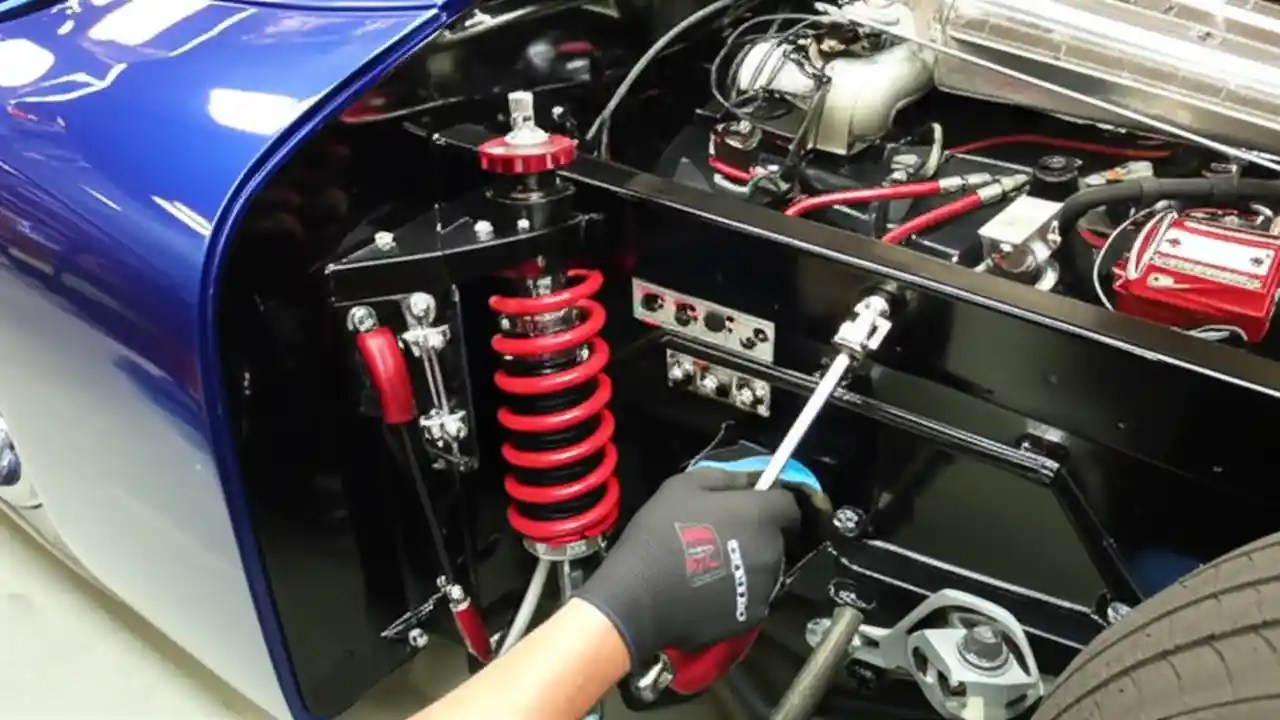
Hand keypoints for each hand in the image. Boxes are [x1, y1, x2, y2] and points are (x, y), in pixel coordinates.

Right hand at [576, 468, 800, 668]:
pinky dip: (740, 594)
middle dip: (758, 534)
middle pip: (777, 538)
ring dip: (750, 564)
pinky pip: (754, 597)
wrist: (640, 596)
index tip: (754, 505)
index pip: (789, 504)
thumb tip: (752, 478)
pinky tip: (711, 593)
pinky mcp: (753, 616)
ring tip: (714, 568)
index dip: (773, 502)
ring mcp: (765, 587)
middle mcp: (772, 550)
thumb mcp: (683, 486)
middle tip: (724, 537)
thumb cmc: (659, 533)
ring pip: (767, 569)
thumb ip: (726, 478)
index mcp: (759, 515)